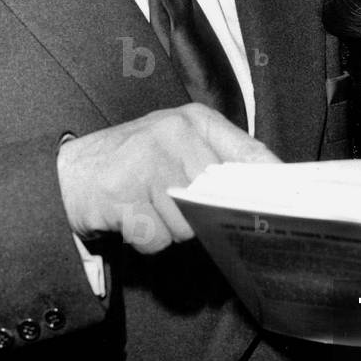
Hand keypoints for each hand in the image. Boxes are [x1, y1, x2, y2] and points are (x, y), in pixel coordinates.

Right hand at [56, 103, 278, 251]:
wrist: (67, 176)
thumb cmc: (132, 165)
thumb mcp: (178, 148)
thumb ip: (218, 162)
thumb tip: (266, 194)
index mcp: (196, 121)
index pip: (251, 153)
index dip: (273, 183)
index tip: (292, 207)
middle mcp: (175, 132)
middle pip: (218, 198)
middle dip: (202, 216)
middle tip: (174, 207)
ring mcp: (147, 159)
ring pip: (188, 222)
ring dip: (170, 230)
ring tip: (149, 209)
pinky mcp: (122, 191)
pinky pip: (156, 237)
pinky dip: (145, 240)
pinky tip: (131, 220)